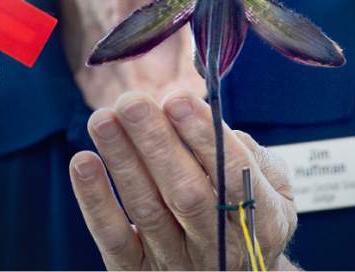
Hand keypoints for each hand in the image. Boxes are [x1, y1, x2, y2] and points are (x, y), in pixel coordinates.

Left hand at [69, 90, 298, 269]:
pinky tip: (83, 162)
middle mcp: (221, 248)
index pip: (232, 174)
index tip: (177, 99)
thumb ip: (248, 152)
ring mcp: (178, 263)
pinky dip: (96, 201)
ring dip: (122, 161)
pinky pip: (115, 238)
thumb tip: (203, 118)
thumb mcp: (271, 185)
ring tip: (102, 119)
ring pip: (147, 210)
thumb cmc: (248, 211)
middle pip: (186, 193)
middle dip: (156, 142)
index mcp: (263, 219)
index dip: (204, 136)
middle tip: (131, 102)